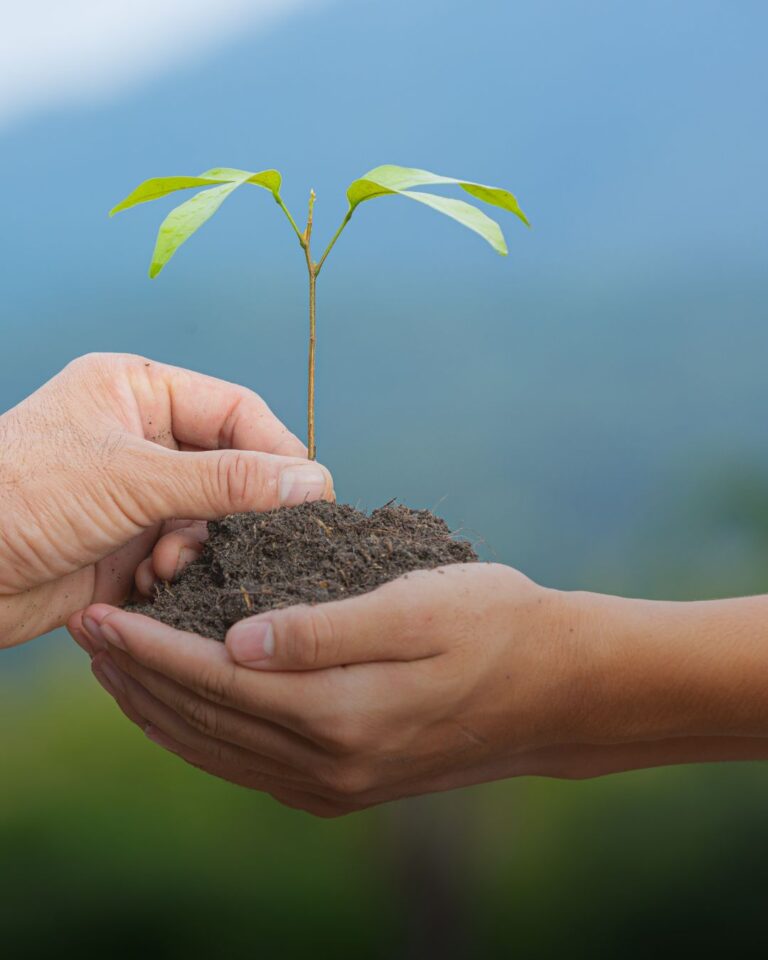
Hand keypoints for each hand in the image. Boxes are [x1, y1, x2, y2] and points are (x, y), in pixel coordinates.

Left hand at [0, 353, 332, 645]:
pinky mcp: (128, 545)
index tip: (311, 496)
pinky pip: (185, 556)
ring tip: (168, 564)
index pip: (237, 412)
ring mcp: (136, 494)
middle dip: (236, 510)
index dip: (277, 452)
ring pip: (212, 519)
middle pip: (231, 468)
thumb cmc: (20, 497)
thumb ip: (226, 481)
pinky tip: (152, 584)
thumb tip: (312, 482)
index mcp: (139, 392)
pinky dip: (180, 574)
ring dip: (201, 547)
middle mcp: (143, 438)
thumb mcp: (131, 478)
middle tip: (252, 542)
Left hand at [71, 563, 767, 815]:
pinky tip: (184, 708)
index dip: (150, 648)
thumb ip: (323, 628)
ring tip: (116, 670)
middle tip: (90, 635)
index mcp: (340, 713)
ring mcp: (335, 783)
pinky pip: (248, 764)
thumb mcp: (416, 606)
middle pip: (204, 722)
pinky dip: (202, 734)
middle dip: (138, 678)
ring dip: (159, 711)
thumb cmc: (494, 624)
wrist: (556, 691)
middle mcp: (328, 764)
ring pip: (219, 749)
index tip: (102, 615)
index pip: (215, 680)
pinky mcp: (345, 785)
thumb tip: (235, 640)